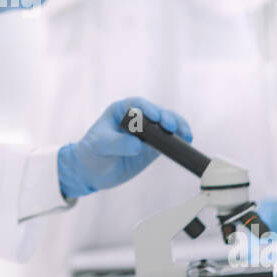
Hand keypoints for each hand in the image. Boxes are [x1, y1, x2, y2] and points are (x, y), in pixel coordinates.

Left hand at [57, 97, 192, 197]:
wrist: (90, 172)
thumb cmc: (91, 153)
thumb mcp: (100, 146)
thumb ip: (117, 143)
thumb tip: (138, 144)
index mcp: (121, 110)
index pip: (137, 105)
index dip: (148, 109)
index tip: (155, 117)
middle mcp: (137, 119)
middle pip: (156, 113)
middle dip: (166, 118)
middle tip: (169, 127)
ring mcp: (147, 134)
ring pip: (166, 125)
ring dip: (177, 127)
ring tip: (185, 135)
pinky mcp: (153, 148)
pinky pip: (169, 141)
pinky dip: (179, 140)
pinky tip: (186, 141)